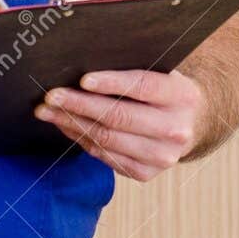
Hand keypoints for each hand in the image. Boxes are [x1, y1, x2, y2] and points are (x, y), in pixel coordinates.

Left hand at [34, 68, 202, 180]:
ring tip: (47, 111)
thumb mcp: (161, 73)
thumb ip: (132, 68)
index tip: (83, 79)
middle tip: (51, 96)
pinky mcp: (145, 173)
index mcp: (182, 96)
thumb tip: (83, 63)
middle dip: (79, 105)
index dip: (113, 83)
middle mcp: (175, 130)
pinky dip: (81, 139)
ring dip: (72, 123)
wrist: (191, 124)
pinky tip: (65, 125)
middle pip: (119, 117)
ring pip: (107, 139)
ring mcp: (162, 156)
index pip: (144, 87)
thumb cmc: (164, 92)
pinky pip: (104, 156)